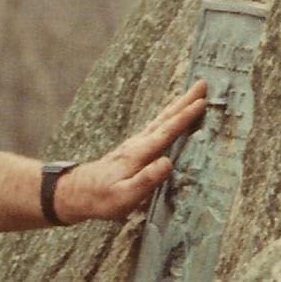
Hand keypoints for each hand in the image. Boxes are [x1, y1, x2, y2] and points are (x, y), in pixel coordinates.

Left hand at [56, 80, 207, 222]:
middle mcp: (137, 144)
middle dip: (185, 101)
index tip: (202, 102)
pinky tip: (170, 115)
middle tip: (203, 83)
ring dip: (177, 105)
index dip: (185, 117)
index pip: (166, 132)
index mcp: (139, 154)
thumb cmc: (102, 198)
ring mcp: (134, 144)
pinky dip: (167, 117)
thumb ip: (147, 180)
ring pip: (160, 120)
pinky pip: (155, 127)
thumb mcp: (125, 196)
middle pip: (165, 118)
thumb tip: (168, 162)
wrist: (77, 192)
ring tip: (192, 93)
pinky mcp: (133, 149)